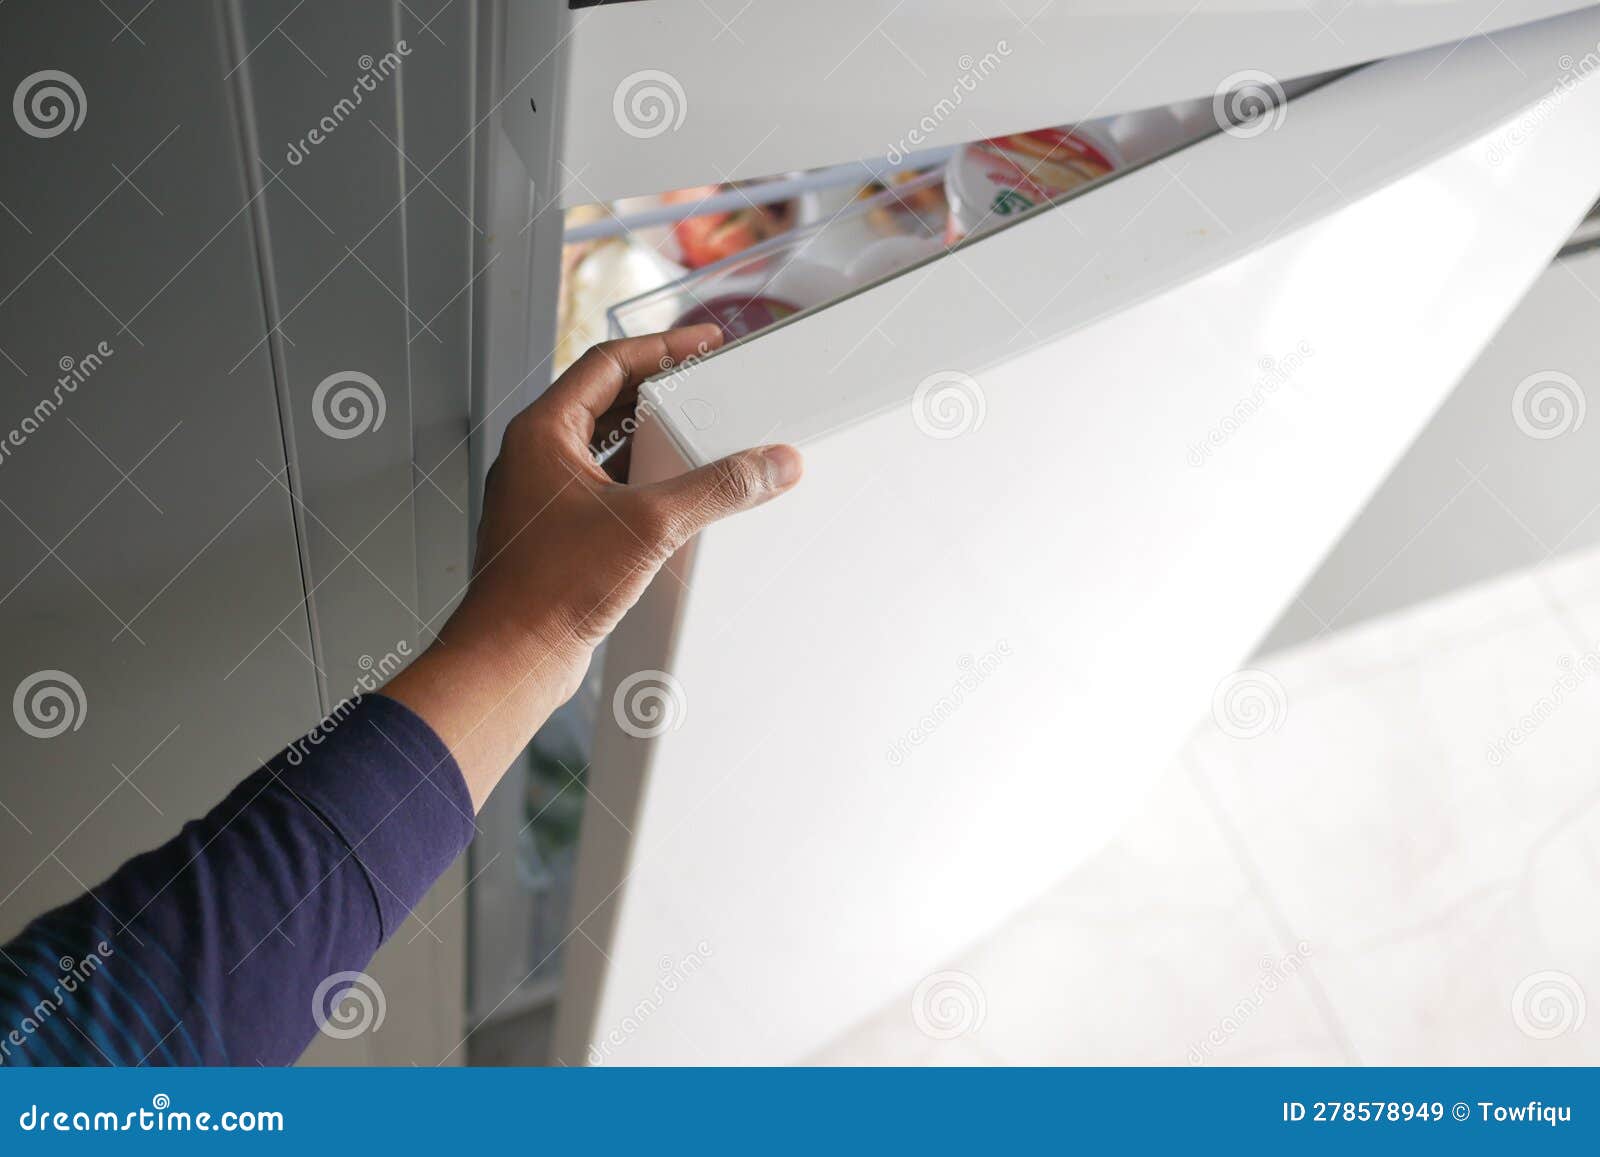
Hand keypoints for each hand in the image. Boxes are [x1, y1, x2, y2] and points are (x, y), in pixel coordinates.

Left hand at [385, 325, 802, 808]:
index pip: (608, 362)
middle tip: (709, 383)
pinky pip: (607, 489)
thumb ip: (716, 490)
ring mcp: (544, 496)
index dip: (663, 347)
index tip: (704, 342)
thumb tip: (770, 465)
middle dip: (662, 390)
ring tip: (701, 434)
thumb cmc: (546, 591)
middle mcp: (537, 457)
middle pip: (607, 400)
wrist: (510, 659)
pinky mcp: (557, 534)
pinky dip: (643, 483)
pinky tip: (677, 498)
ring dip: (653, 438)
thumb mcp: (649, 527)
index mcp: (543, 432)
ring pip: (607, 447)